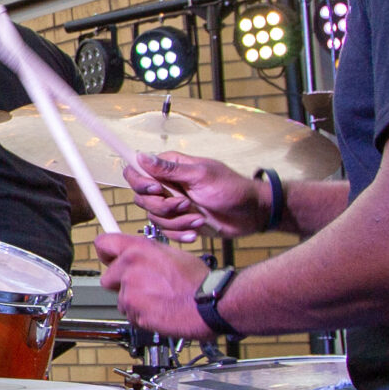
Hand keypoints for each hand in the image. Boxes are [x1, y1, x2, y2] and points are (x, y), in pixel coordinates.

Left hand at [96, 232, 213, 338]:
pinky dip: (142, 316)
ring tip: (158, 300)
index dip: (106, 254)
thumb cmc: (199, 281)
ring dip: (134, 302)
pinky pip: (130, 315)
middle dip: (120, 284)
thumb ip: (147, 254)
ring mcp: (130, 290)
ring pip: (120, 299)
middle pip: (107, 278)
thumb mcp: (172, 254)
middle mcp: (130, 267)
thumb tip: (136, 257)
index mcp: (140, 249)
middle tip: (143, 287)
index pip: (103, 244)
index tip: (108, 259)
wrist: (211, 303)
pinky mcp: (134, 311)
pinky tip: (160, 310)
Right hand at [124, 153, 264, 241]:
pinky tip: (197, 231)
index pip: (137, 171)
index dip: (140, 183)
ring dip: (177, 222)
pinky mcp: (180, 223)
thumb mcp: (201, 176)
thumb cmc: (231, 189)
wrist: (251, 214)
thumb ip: (170, 169)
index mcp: (171, 168)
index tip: (157, 189)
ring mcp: (173, 206)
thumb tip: (142, 156)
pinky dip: (181, 233)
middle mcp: (168, 186)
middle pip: (142, 198)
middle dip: (164, 207)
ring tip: (199, 219)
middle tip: (186, 204)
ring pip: (155, 218)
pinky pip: (167, 232)